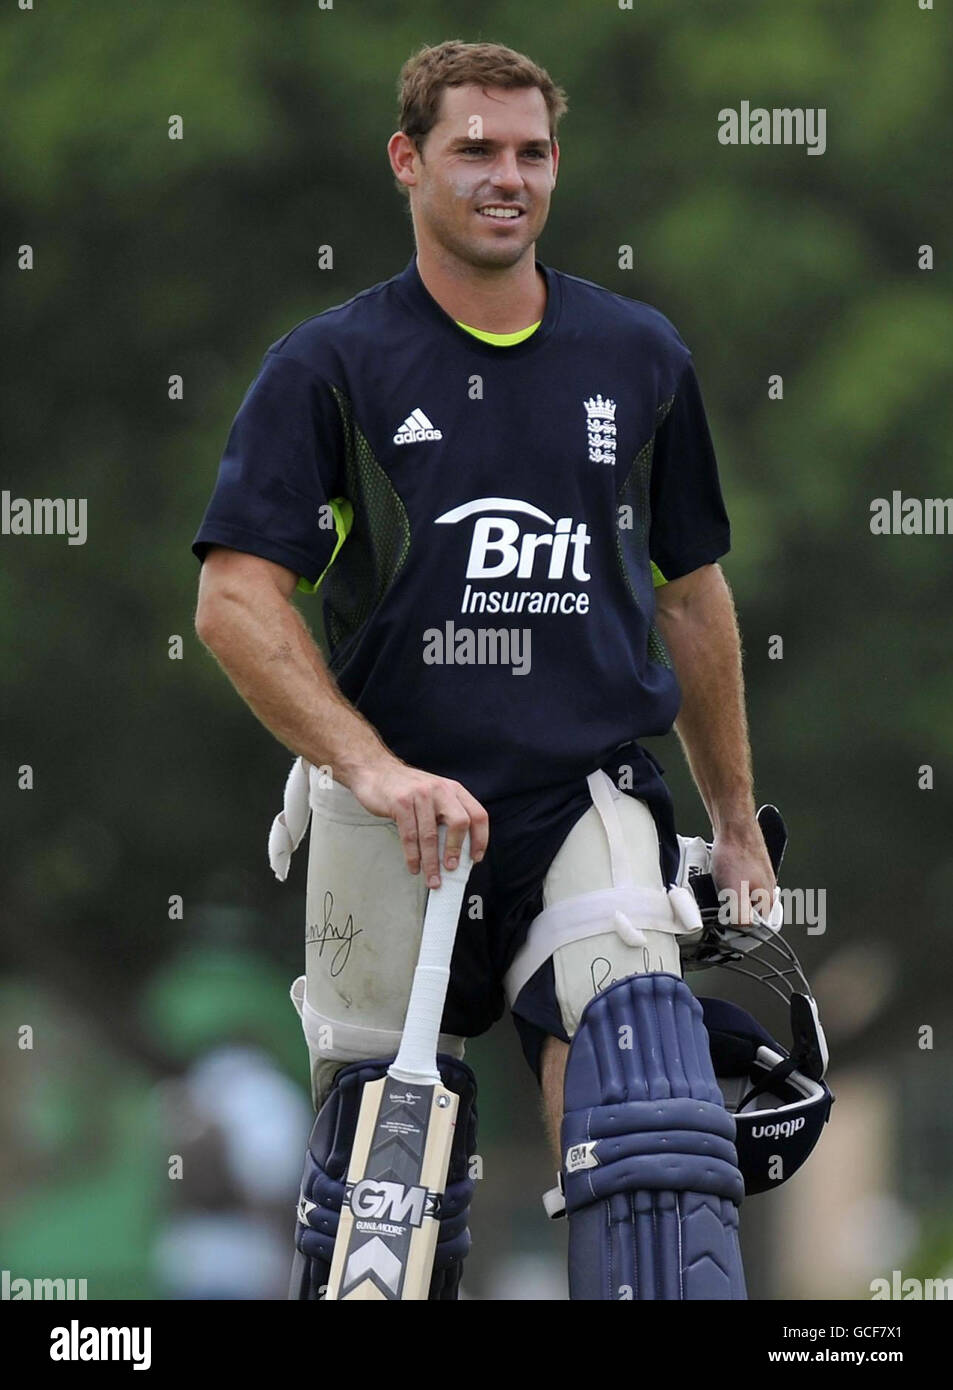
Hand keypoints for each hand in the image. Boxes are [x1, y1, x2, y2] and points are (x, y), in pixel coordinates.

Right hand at [345, 757, 488, 886]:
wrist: (375, 770)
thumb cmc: (406, 788)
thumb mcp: (433, 796)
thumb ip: (446, 816)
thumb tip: (455, 853)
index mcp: (453, 790)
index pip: (477, 814)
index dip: (480, 839)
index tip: (475, 858)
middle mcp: (440, 790)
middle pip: (459, 822)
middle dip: (455, 850)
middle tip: (451, 869)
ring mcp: (420, 795)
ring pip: (430, 835)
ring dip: (432, 862)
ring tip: (432, 879)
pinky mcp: (401, 803)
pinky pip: (410, 836)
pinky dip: (413, 856)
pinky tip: (414, 867)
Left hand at [710, 821, 775, 926]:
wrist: (733, 826)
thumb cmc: (736, 855)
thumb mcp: (734, 893)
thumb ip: (740, 915)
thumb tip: (743, 930)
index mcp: (767, 900)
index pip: (754, 926)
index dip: (736, 927)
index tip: (723, 922)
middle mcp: (766, 889)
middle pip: (746, 912)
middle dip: (729, 909)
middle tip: (718, 901)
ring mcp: (758, 877)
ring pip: (739, 896)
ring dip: (726, 896)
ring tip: (717, 887)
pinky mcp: (747, 867)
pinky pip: (735, 882)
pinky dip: (724, 883)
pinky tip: (717, 877)